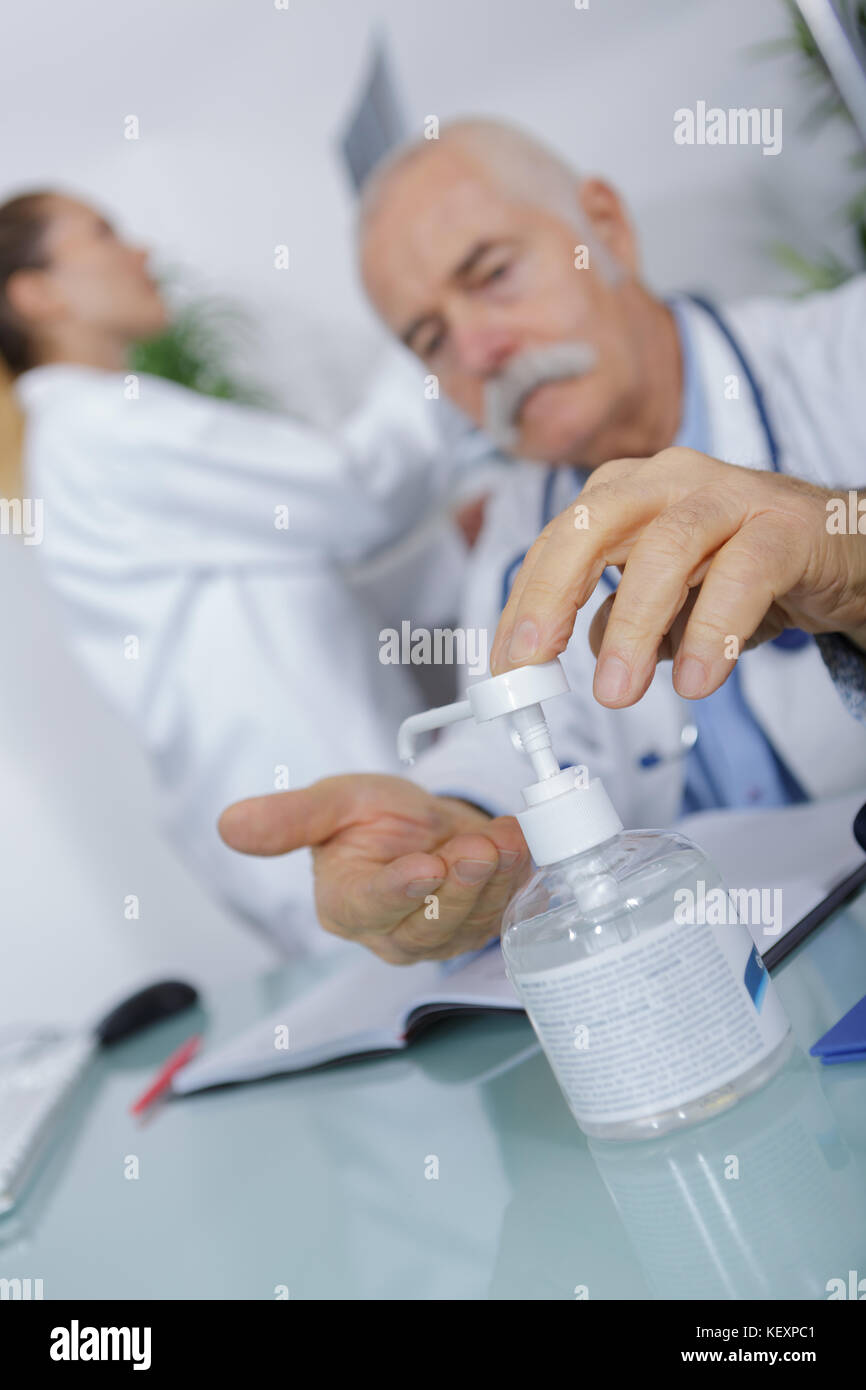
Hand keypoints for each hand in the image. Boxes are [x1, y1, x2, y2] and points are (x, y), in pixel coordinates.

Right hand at [218, 774, 529, 963]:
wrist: (424, 824)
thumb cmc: (373, 817)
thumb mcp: (333, 802)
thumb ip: (288, 818)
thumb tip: (228, 823)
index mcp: (346, 904)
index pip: (370, 905)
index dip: (399, 889)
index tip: (425, 866)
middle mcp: (391, 933)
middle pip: (429, 923)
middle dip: (460, 885)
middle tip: (479, 847)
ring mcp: (439, 937)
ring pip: (470, 922)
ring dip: (494, 880)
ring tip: (505, 838)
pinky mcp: (478, 929)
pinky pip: (502, 911)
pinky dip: (517, 877)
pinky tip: (521, 844)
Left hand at [490, 447, 865, 706]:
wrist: (843, 547)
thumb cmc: (745, 566)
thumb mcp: (668, 599)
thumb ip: (618, 619)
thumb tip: (576, 651)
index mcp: (628, 494)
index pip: (557, 543)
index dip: (524, 603)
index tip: (506, 665)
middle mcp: (670, 481)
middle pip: (592, 525)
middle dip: (552, 596)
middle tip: (533, 664)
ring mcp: (729, 495)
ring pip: (666, 548)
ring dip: (632, 625)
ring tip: (616, 692)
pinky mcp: (785, 524)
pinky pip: (744, 573)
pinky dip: (714, 629)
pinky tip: (696, 677)